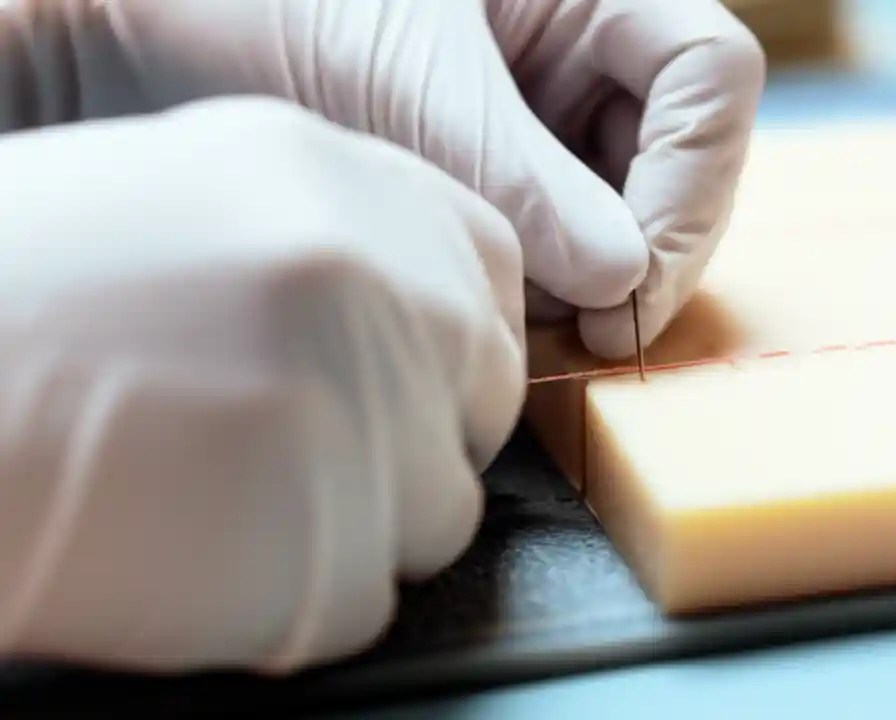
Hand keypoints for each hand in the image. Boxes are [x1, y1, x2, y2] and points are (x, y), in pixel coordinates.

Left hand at [0, 0, 765, 357]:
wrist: (160, 34)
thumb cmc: (279, 3)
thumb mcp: (418, 83)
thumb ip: (528, 179)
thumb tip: (624, 282)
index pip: (710, 75)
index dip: (696, 180)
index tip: (634, 275)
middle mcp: (584, 53)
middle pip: (686, 159)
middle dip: (649, 250)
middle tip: (594, 329)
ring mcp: (549, 121)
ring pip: (633, 214)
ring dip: (598, 282)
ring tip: (530, 319)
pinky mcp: (509, 181)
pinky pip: (570, 246)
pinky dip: (552, 292)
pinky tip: (507, 312)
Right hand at [0, 97, 524, 672]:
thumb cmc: (14, 301)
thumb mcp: (191, 202)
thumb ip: (332, 248)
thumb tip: (416, 321)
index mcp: (339, 184)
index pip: (486, 269)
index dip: (458, 336)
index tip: (423, 373)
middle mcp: (375, 285)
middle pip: (476, 399)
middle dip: (413, 437)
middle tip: (298, 451)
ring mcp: (361, 413)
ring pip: (435, 512)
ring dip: (353, 524)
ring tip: (221, 497)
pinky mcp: (322, 547)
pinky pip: (356, 600)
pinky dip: (285, 600)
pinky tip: (191, 551)